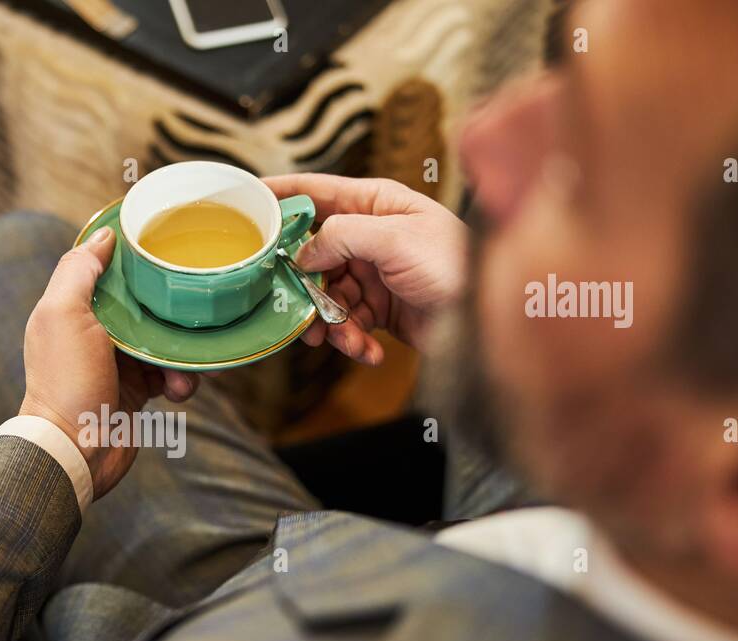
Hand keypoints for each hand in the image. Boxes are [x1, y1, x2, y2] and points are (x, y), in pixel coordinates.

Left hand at [19, 226, 199, 499]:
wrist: (77, 451)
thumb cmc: (66, 382)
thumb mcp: (63, 315)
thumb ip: (78, 271)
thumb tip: (105, 236)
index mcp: (72, 308)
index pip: (108, 271)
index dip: (136, 260)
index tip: (167, 247)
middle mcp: (94, 332)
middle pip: (144, 303)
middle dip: (171, 308)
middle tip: (195, 307)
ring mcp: (118, 362)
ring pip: (165, 339)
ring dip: (183, 350)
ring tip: (187, 365)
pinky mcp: (137, 391)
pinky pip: (171, 373)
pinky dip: (182, 379)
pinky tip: (179, 389)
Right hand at [264, 174, 468, 361]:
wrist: (488, 319)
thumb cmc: (456, 265)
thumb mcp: (395, 240)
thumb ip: (342, 236)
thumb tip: (303, 253)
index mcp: (378, 204)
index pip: (318, 191)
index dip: (283, 193)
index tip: (248, 199)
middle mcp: (373, 236)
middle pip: (314, 254)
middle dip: (304, 285)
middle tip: (296, 306)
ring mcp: (376, 274)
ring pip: (327, 295)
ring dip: (331, 324)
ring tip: (344, 340)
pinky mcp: (382, 309)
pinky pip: (349, 324)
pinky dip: (353, 341)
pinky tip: (369, 351)